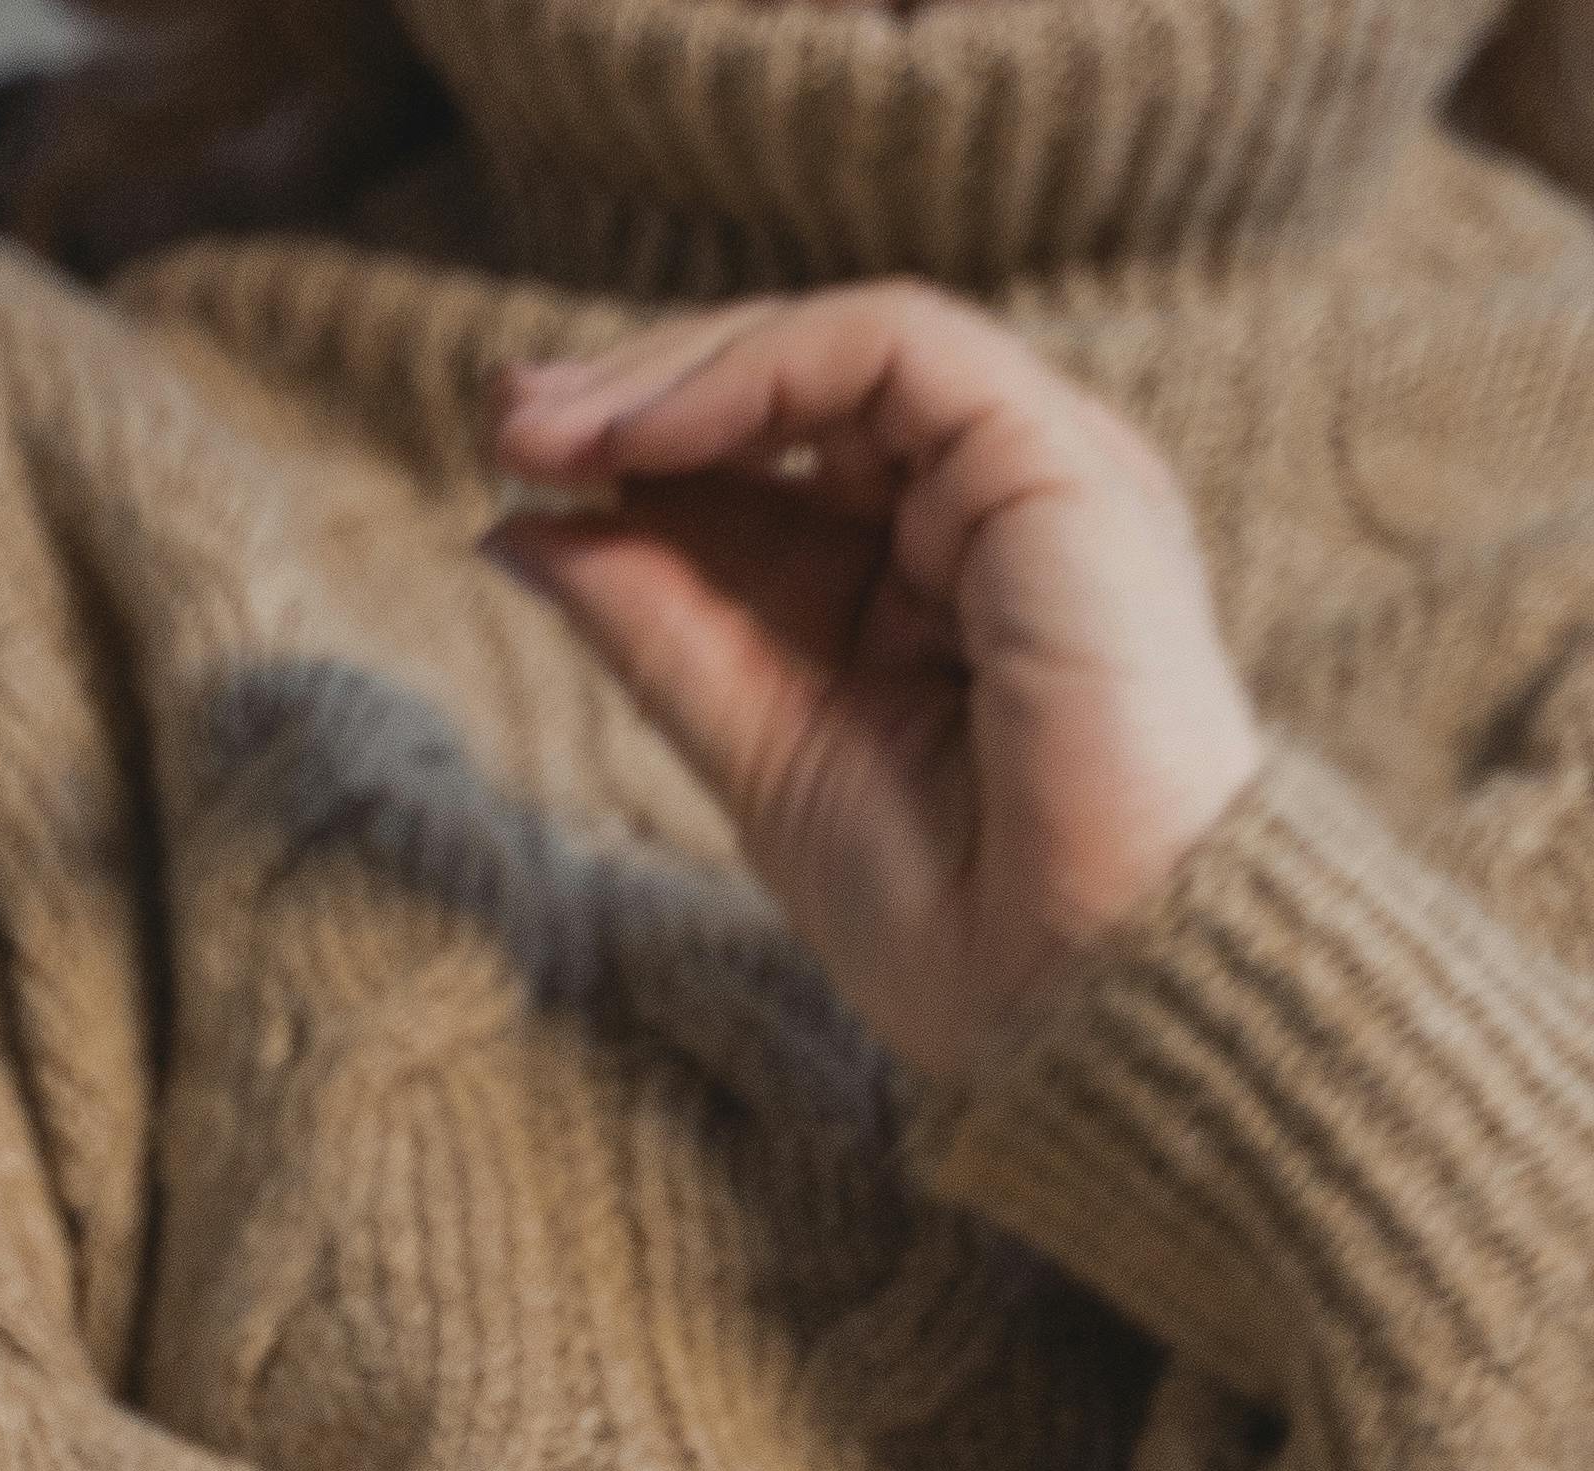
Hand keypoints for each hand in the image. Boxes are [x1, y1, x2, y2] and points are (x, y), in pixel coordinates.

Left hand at [484, 280, 1264, 1078]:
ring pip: (841, 348)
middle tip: (506, 423)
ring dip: (678, 373)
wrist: (1087, 999)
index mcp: (938, 581)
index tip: (511, 470)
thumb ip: (652, 624)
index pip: (775, 468)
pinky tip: (646, 435)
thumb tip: (516, 525)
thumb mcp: (754, 743)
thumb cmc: (960, 921)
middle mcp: (996, 511)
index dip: (640, 452)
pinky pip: (894, 347)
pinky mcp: (1062, 462)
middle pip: (800, 391)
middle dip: (639, 392)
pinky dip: (757, 373)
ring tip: (548, 428)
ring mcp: (1037, 479)